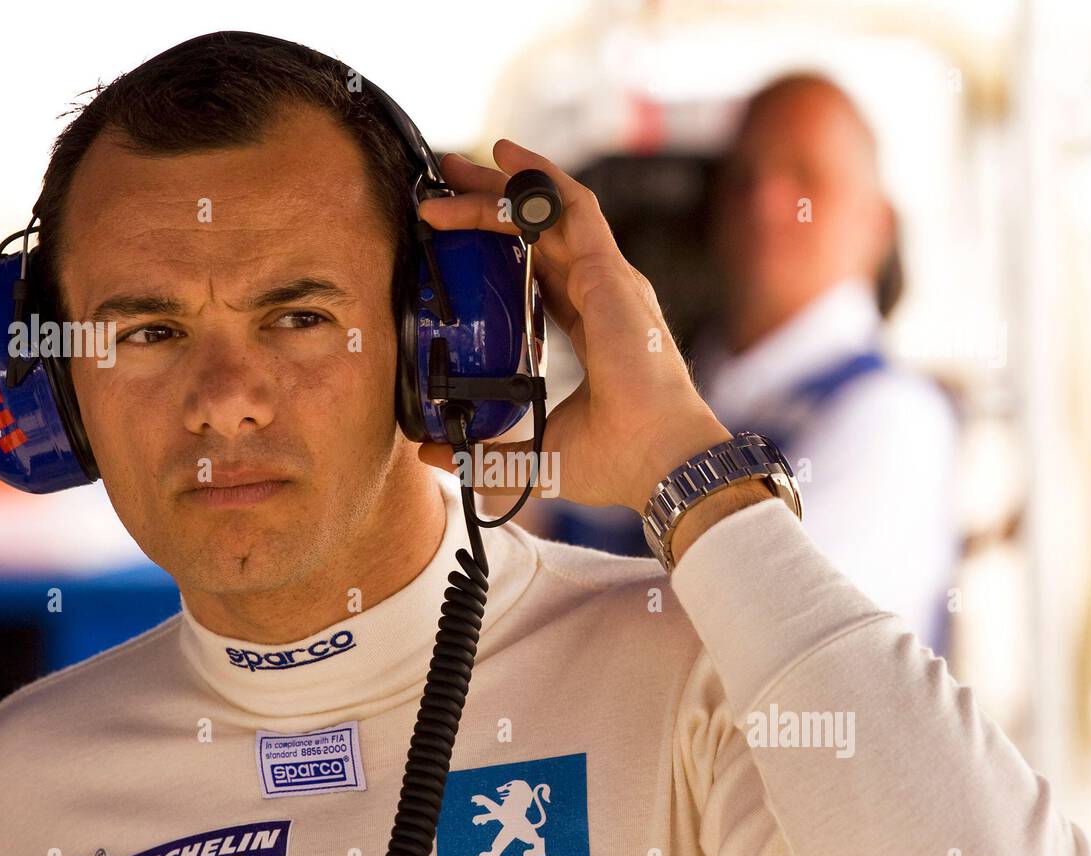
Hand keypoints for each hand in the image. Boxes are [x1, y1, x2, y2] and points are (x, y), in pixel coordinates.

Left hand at [414, 139, 734, 513]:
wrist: (658, 462)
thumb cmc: (618, 461)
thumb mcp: (532, 455)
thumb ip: (484, 450)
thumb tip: (431, 449)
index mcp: (592, 330)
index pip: (540, 274)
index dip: (501, 249)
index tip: (457, 237)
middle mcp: (603, 297)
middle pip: (541, 233)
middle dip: (492, 202)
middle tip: (445, 182)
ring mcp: (610, 283)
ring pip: (550, 213)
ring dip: (501, 186)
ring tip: (454, 167)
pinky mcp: (612, 275)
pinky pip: (574, 209)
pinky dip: (541, 179)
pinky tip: (507, 158)